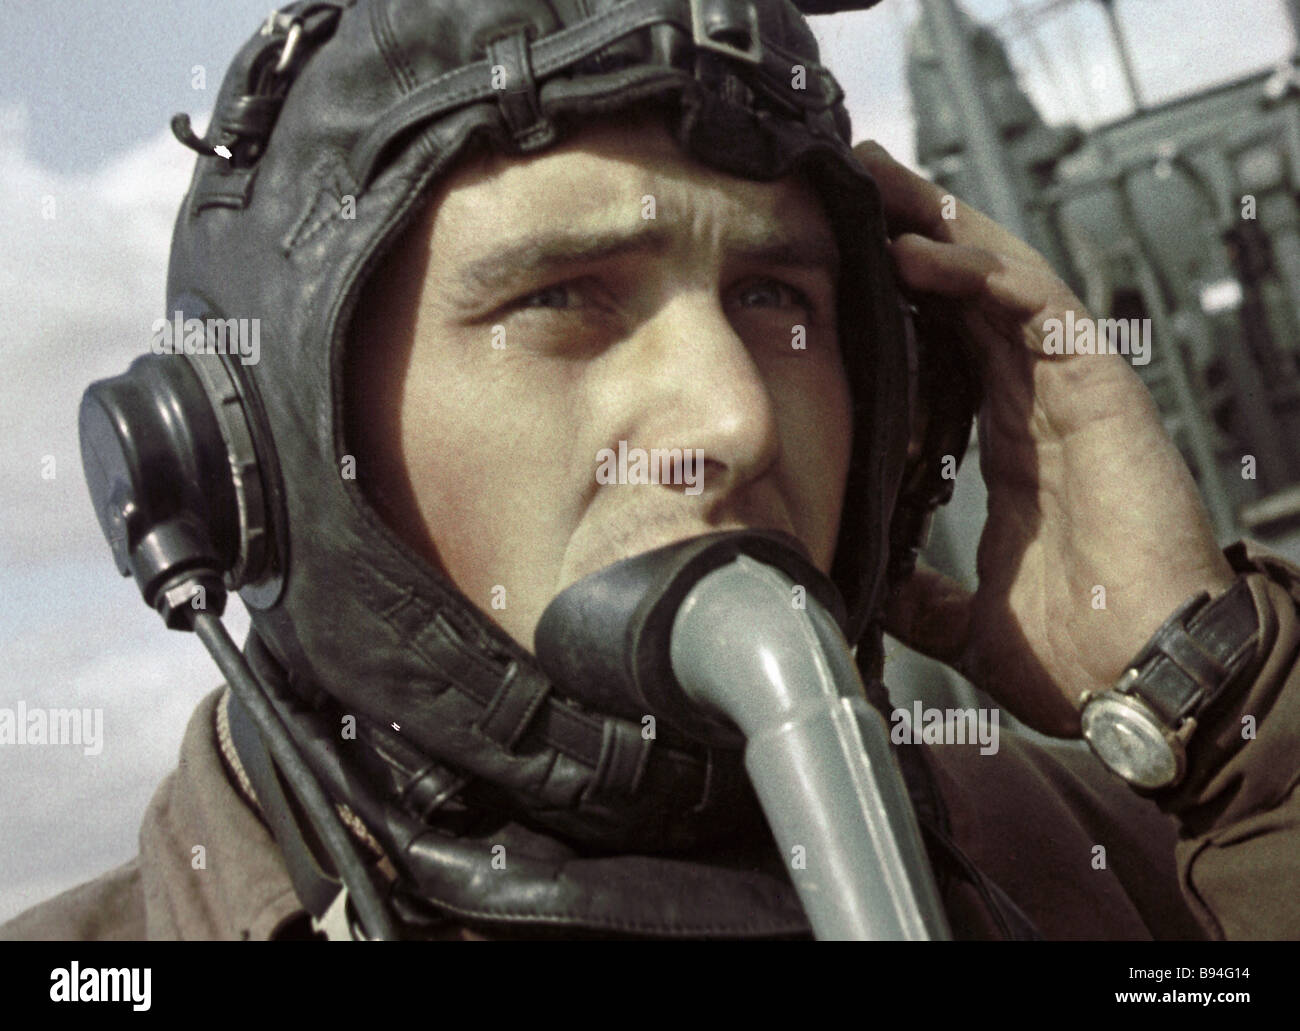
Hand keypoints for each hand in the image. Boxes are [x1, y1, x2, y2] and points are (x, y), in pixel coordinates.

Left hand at [852, 140, 1236, 735]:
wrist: (1144, 683)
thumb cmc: (1077, 653)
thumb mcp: (966, 618)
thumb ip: (921, 593)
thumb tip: (872, 587)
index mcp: (1014, 441)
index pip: (952, 343)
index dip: (904, 296)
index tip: (841, 260)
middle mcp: (1041, 401)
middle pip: (972, 291)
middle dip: (915, 230)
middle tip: (853, 182)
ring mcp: (1072, 389)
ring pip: (1003, 278)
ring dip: (940, 227)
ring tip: (877, 182)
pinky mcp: (1099, 389)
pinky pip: (1039, 307)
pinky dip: (980, 272)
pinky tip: (917, 251)